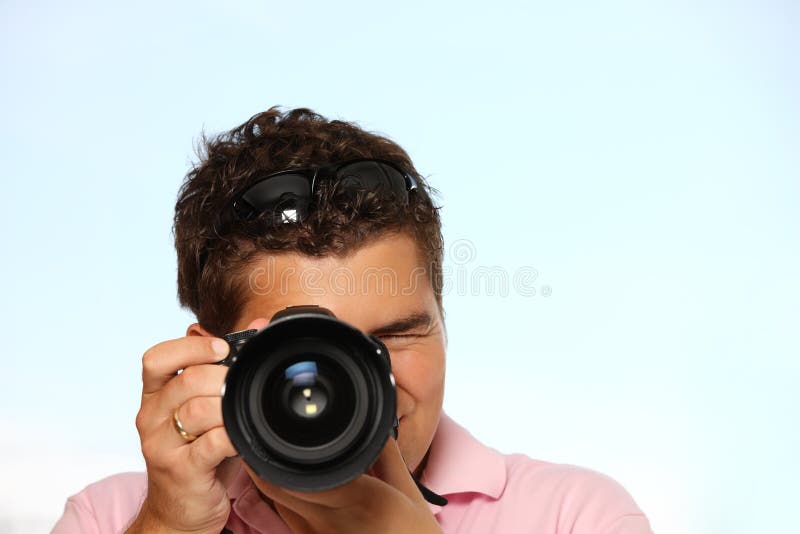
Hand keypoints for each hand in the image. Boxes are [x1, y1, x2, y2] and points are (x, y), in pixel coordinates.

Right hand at [126, 319, 267, 533]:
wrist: (178, 512)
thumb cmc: (198, 455)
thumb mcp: (206, 411)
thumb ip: (225, 371)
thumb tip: (259, 325)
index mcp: (155, 397)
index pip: (156, 358)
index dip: (190, 347)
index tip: (222, 348)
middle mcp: (151, 418)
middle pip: (186, 381)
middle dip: (222, 378)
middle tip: (239, 387)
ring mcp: (162, 446)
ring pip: (196, 410)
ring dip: (227, 408)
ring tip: (238, 416)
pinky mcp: (180, 471)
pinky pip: (210, 444)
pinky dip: (231, 436)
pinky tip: (238, 439)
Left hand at [245, 437, 442, 533]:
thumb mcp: (411, 495)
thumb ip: (389, 459)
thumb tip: (377, 433)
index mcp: (362, 499)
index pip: (305, 473)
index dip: (282, 453)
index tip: (278, 434)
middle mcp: (334, 522)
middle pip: (281, 489)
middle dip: (267, 466)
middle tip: (266, 445)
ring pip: (280, 506)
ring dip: (274, 484)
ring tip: (276, 464)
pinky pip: (290, 523)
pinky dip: (285, 504)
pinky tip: (294, 492)